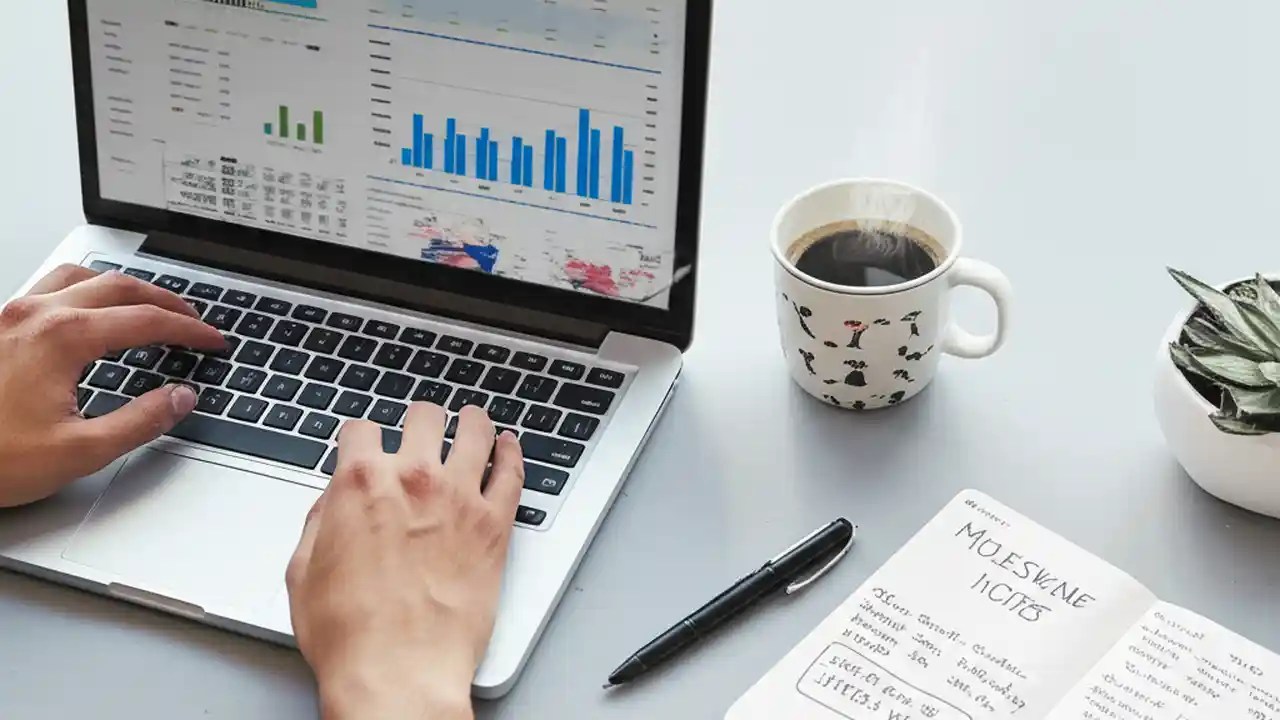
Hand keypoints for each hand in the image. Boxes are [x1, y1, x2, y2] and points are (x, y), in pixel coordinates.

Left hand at [0, 264, 224, 507]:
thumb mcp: (78, 451)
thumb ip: (140, 421)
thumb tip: (179, 398)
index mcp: (63, 338)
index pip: (146, 321)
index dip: (189, 330)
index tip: (211, 341)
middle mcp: (36, 315)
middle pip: (119, 286)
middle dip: (165, 302)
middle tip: (192, 321)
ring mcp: (9, 315)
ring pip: (81, 276)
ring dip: (123, 287)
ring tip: (147, 306)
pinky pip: (49, 288)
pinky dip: (85, 291)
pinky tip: (90, 312)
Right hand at [287, 405, 524, 719]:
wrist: (399, 671)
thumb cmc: (350, 634)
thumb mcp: (302, 572)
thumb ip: (319, 523)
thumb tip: (331, 504)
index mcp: (359, 483)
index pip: (360, 430)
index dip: (360, 437)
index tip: (366, 443)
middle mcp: (413, 479)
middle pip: (423, 418)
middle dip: (419, 420)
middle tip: (423, 426)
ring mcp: (459, 498)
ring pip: (473, 432)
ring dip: (471, 421)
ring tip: (472, 420)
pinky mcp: (494, 526)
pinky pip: (512, 473)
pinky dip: (512, 453)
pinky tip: (509, 446)